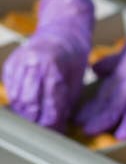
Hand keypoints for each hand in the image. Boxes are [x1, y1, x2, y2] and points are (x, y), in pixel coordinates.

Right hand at [1, 0, 93, 130]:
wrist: (62, 31)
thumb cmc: (74, 57)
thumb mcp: (77, 80)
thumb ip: (66, 101)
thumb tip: (58, 125)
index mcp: (54, 66)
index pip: (50, 103)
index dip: (53, 121)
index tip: (57, 132)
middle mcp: (33, 63)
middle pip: (30, 103)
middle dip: (38, 121)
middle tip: (47, 131)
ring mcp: (19, 62)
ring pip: (18, 98)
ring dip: (26, 114)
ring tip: (37, 123)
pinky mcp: (10, 64)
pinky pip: (11, 89)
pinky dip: (18, 102)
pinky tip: (28, 109)